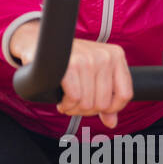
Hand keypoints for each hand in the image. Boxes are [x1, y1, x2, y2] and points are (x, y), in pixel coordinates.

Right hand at [10, 22, 132, 128]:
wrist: (37, 42)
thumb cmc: (68, 59)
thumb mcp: (93, 74)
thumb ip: (106, 97)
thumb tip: (112, 122)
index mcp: (115, 55)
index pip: (125, 94)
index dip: (111, 109)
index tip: (97, 108)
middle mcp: (104, 56)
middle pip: (104, 103)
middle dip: (87, 110)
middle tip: (76, 104)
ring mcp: (88, 59)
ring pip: (88, 103)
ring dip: (74, 109)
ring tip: (67, 102)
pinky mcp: (70, 65)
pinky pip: (74, 98)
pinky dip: (66, 105)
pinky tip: (62, 100)